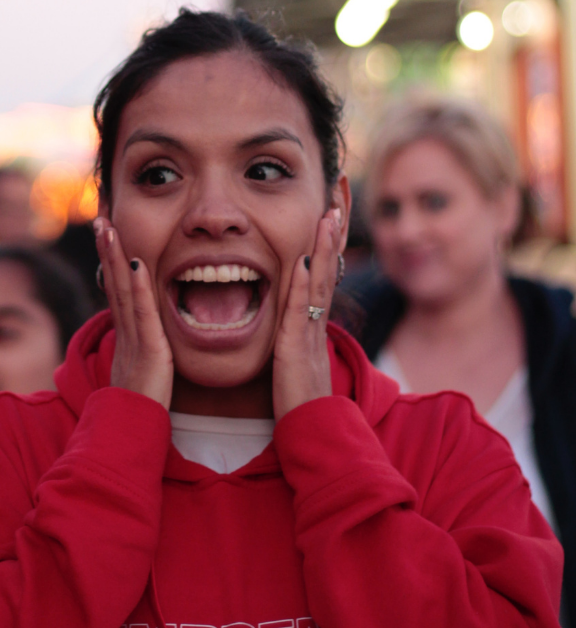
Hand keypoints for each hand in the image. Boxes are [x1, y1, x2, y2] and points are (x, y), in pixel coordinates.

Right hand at [94, 217, 173, 409]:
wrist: (131, 431)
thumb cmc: (139, 404)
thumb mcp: (139, 368)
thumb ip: (142, 347)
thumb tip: (146, 333)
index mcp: (125, 333)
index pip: (116, 289)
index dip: (111, 260)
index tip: (108, 234)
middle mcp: (125, 330)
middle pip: (113, 281)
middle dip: (107, 248)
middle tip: (101, 218)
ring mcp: (134, 338)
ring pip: (121, 289)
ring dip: (114, 256)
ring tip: (108, 227)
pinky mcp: (148, 349)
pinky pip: (142, 312)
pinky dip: (138, 286)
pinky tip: (137, 263)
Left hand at [272, 208, 341, 420]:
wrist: (310, 432)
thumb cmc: (298, 399)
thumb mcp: (296, 358)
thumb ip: (295, 334)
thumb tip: (290, 314)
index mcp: (313, 322)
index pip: (321, 271)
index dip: (327, 241)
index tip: (330, 209)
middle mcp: (316, 322)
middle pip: (327, 268)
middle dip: (332, 231)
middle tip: (337, 195)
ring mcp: (309, 334)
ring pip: (318, 283)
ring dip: (323, 248)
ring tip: (327, 215)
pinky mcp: (296, 350)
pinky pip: (298, 312)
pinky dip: (301, 285)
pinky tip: (300, 261)